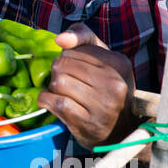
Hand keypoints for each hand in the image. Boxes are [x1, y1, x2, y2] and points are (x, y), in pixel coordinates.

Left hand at [36, 22, 136, 149]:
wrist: (120, 130)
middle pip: (62, 64)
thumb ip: (82, 36)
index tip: (76, 70)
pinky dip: (47, 100)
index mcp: (118, 63)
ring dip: (53, 87)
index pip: (73, 49)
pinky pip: (54, 101)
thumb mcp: (103, 59)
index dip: (67, 58)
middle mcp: (114, 83)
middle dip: (58, 72)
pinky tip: (54, 103)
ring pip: (57, 82)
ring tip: (64, 93)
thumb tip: (60, 39)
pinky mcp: (87, 122)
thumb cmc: (107, 89)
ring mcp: (102, 105)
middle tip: (68, 83)